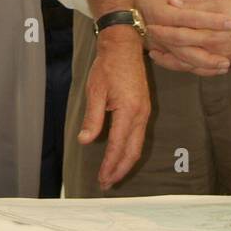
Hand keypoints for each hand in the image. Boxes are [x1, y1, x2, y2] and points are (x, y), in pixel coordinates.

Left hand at [78, 27, 150, 190]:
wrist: (124, 47)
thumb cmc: (108, 66)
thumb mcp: (95, 91)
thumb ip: (92, 118)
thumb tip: (85, 141)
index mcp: (129, 111)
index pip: (118, 146)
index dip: (110, 164)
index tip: (102, 178)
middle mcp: (141, 115)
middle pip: (133, 151)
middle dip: (120, 170)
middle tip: (107, 183)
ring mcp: (145, 112)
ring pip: (138, 145)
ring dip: (126, 162)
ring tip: (113, 174)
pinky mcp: (144, 109)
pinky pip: (139, 136)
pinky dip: (131, 150)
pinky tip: (121, 154)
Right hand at [136, 0, 230, 75]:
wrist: (122, 6)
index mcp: (166, 14)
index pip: (194, 18)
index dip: (214, 20)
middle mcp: (162, 32)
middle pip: (189, 46)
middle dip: (212, 51)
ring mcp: (159, 44)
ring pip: (184, 60)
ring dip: (205, 65)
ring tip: (225, 65)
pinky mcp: (159, 51)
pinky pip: (177, 64)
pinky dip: (194, 68)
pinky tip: (209, 70)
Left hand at [149, 0, 230, 73]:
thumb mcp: (219, 4)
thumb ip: (195, 5)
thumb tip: (174, 2)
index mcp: (210, 34)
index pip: (179, 35)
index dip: (162, 32)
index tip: (149, 26)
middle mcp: (214, 50)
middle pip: (181, 52)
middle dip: (163, 48)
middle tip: (149, 43)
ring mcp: (220, 58)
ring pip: (190, 65)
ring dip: (172, 62)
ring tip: (157, 56)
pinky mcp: (225, 61)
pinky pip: (203, 70)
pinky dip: (189, 68)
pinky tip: (180, 64)